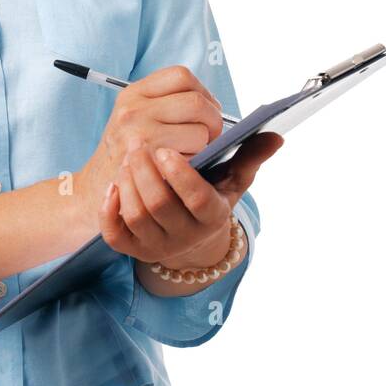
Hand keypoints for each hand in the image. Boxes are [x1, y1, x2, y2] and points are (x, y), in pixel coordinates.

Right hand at [73, 65, 225, 230]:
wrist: (93, 190)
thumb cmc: (123, 155)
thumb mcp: (132, 119)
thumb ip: (164, 105)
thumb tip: (214, 106)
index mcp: (133, 93)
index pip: (181, 76)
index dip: (202, 91)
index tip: (206, 109)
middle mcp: (133, 109)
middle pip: (196, 102)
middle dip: (213, 120)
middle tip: (210, 135)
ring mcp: (139, 134)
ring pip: (200, 131)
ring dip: (205, 146)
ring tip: (192, 154)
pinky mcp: (149, 161)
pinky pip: (193, 156)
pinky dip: (196, 163)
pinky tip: (181, 169)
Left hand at [98, 130, 283, 266]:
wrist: (188, 234)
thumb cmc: (210, 195)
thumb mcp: (232, 180)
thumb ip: (250, 156)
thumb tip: (275, 136)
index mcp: (212, 217)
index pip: (196, 199)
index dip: (179, 174)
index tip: (166, 149)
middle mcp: (185, 236)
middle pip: (159, 204)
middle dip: (145, 171)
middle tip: (138, 144)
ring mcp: (157, 246)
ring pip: (136, 214)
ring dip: (128, 183)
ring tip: (128, 158)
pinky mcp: (132, 250)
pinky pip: (115, 234)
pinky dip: (110, 209)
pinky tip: (113, 185)